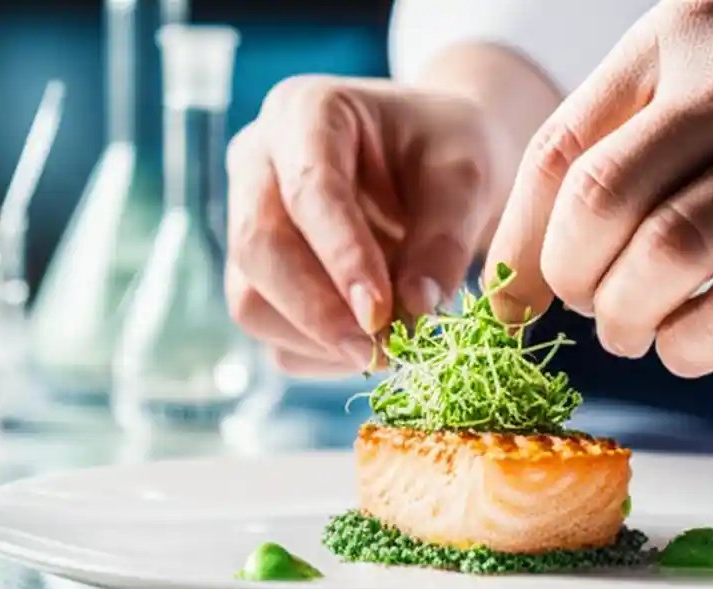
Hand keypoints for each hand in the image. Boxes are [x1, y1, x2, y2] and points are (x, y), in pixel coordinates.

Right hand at [227, 76, 497, 374]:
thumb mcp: (467, 177)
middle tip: (380, 352)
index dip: (341, 257)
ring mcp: (245, 218)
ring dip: (316, 339)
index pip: (309, 190)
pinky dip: (315, 352)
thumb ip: (445, 239)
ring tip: (388, 348)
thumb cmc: (445, 152)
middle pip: (259, 246)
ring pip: (250, 297)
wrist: (432, 160)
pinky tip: (368, 345)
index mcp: (307, 112)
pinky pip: (268, 328)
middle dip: (318, 311)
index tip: (380, 313)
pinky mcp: (253, 271)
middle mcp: (258, 161)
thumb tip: (415, 310)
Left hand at [486, 0, 712, 376]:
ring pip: (663, 255)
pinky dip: (689, 346)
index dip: (519, 243)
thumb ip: (630, 151)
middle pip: (600, 199)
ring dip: (627, 319)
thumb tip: (522, 265)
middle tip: (590, 311)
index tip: (511, 301)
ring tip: (639, 330)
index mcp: (691, 35)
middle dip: (571, 281)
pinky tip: (693, 343)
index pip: (561, 149)